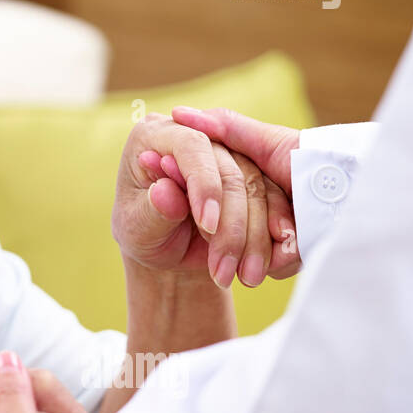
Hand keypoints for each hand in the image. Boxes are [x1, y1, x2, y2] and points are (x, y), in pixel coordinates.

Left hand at [113, 113, 297, 286]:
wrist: (167, 251)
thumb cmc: (142, 235)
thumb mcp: (137, 229)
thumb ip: (152, 210)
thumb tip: (164, 192)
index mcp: (154, 136)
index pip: (191, 146)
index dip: (204, 184)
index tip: (208, 226)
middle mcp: (195, 135)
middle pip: (230, 170)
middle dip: (231, 224)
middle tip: (224, 267)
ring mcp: (229, 153)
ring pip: (257, 188)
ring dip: (254, 238)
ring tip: (243, 277)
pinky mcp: (254, 175)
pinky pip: (275, 202)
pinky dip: (271, 236)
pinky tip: (264, 266)